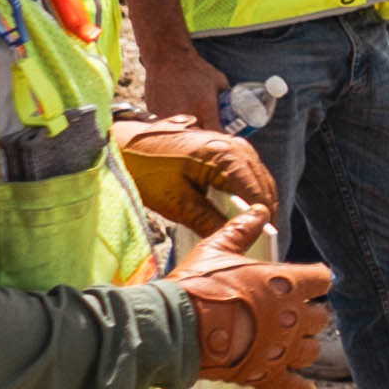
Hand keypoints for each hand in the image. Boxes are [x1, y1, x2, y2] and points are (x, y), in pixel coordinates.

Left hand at [115, 120, 276, 234]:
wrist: (124, 144)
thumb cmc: (145, 169)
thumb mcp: (175, 202)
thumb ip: (208, 220)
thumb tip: (234, 237)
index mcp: (227, 156)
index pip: (258, 194)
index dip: (264, 221)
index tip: (263, 244)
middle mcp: (236, 146)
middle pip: (263, 186)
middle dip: (263, 214)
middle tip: (258, 241)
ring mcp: (232, 144)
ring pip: (257, 180)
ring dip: (255, 203)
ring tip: (248, 229)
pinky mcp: (225, 148)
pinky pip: (246, 174)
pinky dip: (245, 193)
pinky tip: (236, 211)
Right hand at [138, 40, 225, 130]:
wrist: (167, 58)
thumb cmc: (195, 69)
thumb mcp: (218, 81)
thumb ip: (225, 96)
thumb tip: (234, 108)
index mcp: (205, 107)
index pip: (216, 133)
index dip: (221, 138)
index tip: (225, 138)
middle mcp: (186, 113)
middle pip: (197, 137)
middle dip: (204, 138)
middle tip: (208, 132)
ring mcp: (168, 115)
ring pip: (180, 133)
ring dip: (187, 131)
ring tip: (191, 121)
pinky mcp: (155, 113)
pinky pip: (166, 125)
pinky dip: (172, 123)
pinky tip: (175, 112)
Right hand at [180, 226, 330, 388]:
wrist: (175, 327)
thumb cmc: (197, 286)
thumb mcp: (217, 250)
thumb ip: (241, 230)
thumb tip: (258, 208)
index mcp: (289, 282)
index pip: (323, 278)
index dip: (314, 280)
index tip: (304, 282)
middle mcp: (294, 316)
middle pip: (320, 317)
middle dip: (307, 316)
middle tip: (287, 316)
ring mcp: (283, 348)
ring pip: (311, 351)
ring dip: (301, 348)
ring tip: (285, 345)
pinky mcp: (267, 375)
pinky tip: (302, 388)